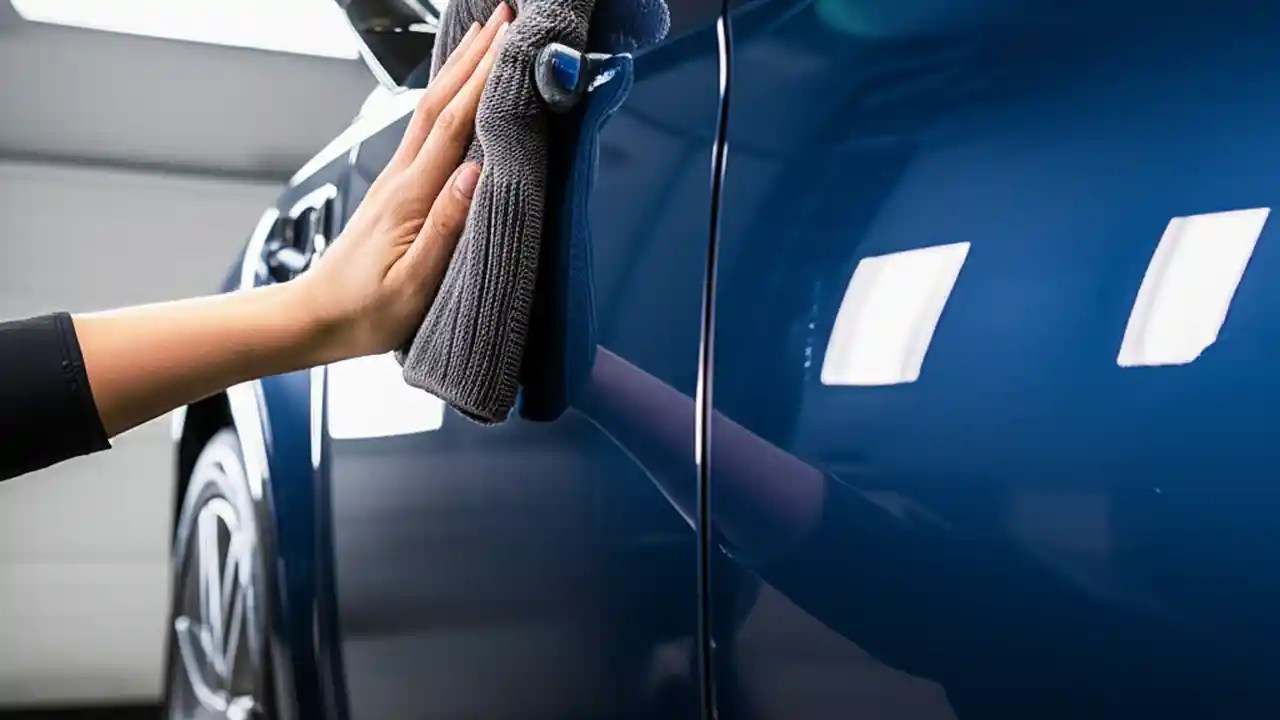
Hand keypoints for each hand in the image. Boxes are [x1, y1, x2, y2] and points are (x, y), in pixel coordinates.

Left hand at [298, 4, 511, 360]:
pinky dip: (446, 100)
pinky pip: (424, 133)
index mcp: (410, 198)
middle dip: (473, 58)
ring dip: (458, 71)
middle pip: (440, 103)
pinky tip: (455, 94)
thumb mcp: (413, 284)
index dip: (482, 79)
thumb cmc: (364, 313)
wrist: (313, 320)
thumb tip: (476, 174)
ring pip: (430, 112)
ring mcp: (395, 183)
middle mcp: (401, 180)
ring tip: (485, 39)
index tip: (507, 42)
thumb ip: (445, 227)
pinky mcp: (395, 193)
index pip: (453, 125)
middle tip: (503, 19)